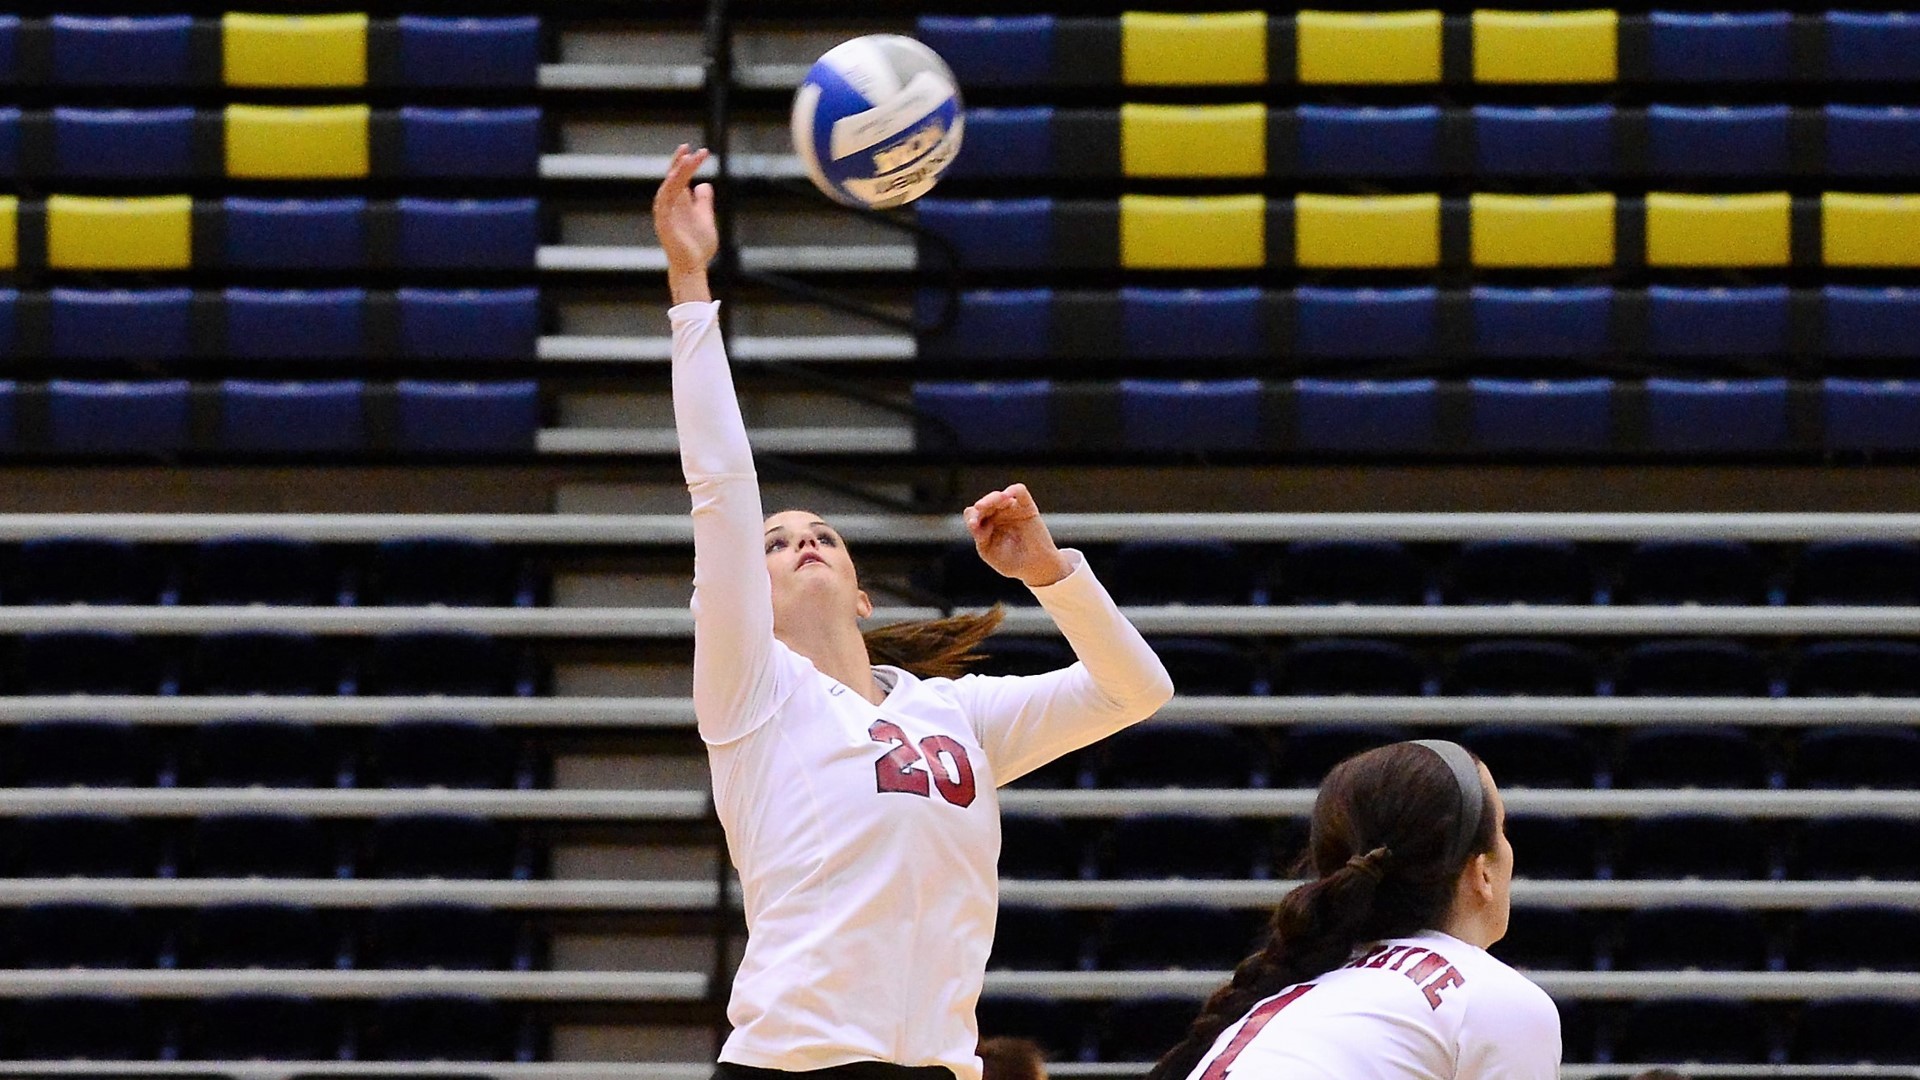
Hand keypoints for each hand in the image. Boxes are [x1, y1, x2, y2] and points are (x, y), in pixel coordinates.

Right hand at [653, 145, 717, 279]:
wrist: (693, 268)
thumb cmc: (698, 246)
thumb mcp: (705, 218)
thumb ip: (704, 202)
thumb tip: (703, 184)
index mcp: (679, 202)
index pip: (681, 176)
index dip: (689, 163)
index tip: (700, 151)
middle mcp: (670, 205)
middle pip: (673, 178)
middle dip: (681, 162)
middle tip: (690, 148)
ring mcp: (665, 214)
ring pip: (668, 188)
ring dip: (675, 173)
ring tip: (685, 159)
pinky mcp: (664, 224)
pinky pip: (663, 204)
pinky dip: (667, 191)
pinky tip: (673, 179)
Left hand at [965, 483, 1071, 588]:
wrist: (1034, 567)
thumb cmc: (1011, 561)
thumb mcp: (988, 551)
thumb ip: (979, 537)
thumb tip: (972, 522)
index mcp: (985, 524)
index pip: (973, 514)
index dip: (972, 517)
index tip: (974, 526)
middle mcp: (997, 514)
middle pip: (984, 503)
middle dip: (981, 507)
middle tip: (979, 511)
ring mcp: (1012, 510)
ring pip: (998, 496)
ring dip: (991, 499)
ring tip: (988, 505)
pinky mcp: (1027, 507)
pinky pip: (1020, 491)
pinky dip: (1012, 490)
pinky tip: (1006, 496)